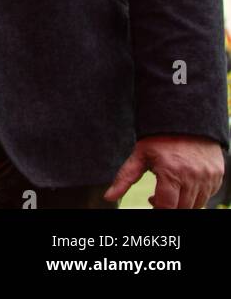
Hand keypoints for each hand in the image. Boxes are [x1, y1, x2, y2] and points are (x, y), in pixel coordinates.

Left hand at [104, 134, 224, 207]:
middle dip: (169, 205)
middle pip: (182, 208)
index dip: (158, 207)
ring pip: (197, 204)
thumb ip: (125, 178)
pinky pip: (208, 195)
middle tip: (160, 194)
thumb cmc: (159, 138)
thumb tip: (108, 196)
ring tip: (172, 187)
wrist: (186, 120)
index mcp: (172, 173)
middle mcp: (193, 177)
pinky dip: (197, 194)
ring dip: (183, 202)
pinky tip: (185, 183)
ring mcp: (208, 177)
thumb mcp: (139, 154)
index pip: (167, 206)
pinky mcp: (218, 175)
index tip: (151, 200)